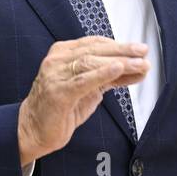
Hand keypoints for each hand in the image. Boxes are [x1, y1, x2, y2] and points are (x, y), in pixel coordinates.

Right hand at [17, 36, 149, 165]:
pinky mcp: (58, 93)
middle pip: (95, 49)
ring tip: (138, 63)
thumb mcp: (88, 89)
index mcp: (63, 54)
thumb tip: (133, 70)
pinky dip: (102, 73)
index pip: (94, 44)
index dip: (118, 45)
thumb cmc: (60, 109)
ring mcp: (56, 75)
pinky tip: (118, 69)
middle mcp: (58, 60)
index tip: (139, 50)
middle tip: (143, 51)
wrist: (33, 131)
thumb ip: (107, 78)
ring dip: (119, 61)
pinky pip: (83, 80)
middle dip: (122, 50)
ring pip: (91, 62)